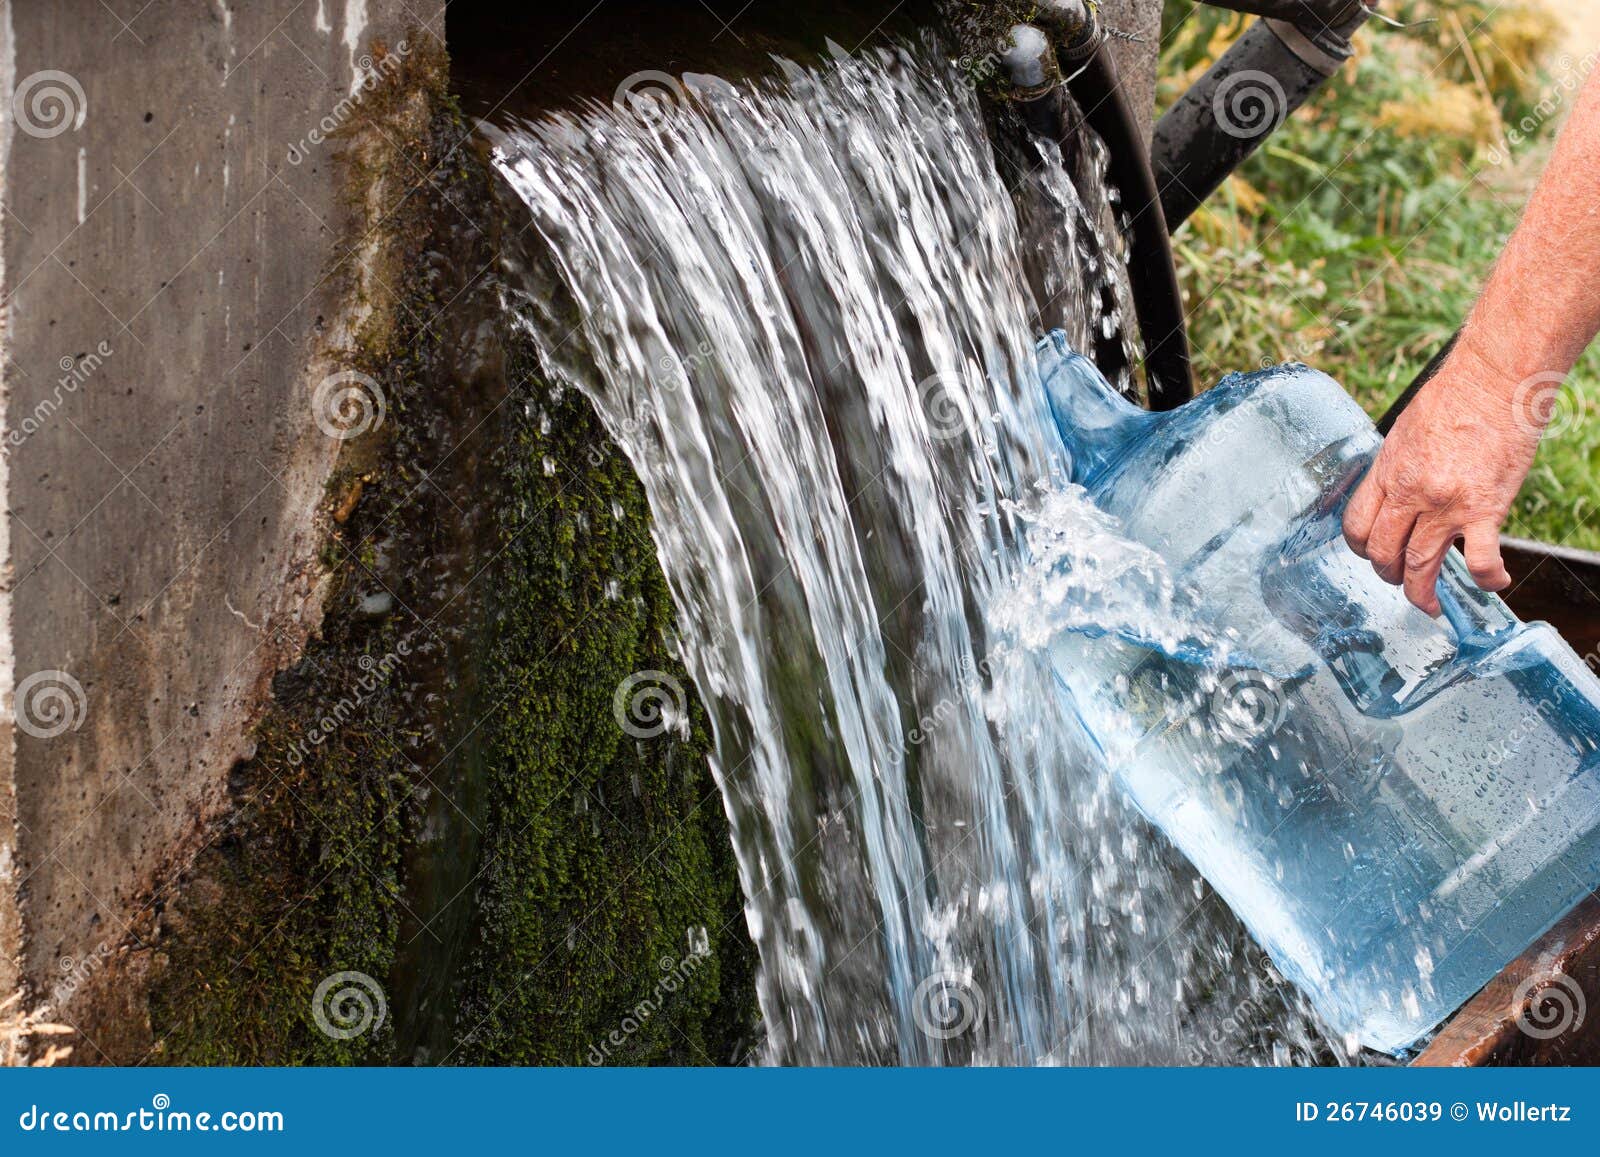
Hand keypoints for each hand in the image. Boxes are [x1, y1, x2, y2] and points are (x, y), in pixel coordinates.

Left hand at [1342, 345, 1546, 614]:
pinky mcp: (1486, 509)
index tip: (1372, 554)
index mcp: (1386, 473)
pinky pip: (1481, 559)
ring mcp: (1447, 505)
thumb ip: (1396, 469)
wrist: (1494, 379)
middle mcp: (1410, 493)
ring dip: (1422, 592)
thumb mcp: (1404, 433)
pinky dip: (1487, 579)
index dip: (1361, 549)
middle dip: (1388, 575)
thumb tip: (1393, 492)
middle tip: (1400, 581)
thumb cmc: (1453, 397)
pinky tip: (1493, 584)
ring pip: (1421, 565)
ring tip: (1428, 604)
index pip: (1356, 527)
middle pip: (1384, 553)